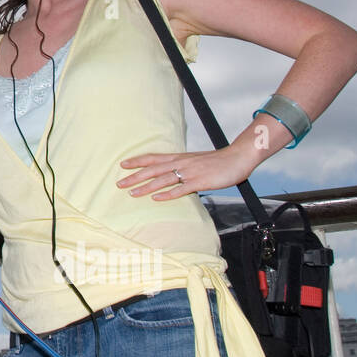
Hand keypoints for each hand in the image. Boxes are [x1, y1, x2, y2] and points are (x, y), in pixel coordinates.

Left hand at [117, 146, 255, 199]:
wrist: (237, 158)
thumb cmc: (216, 161)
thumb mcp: (194, 160)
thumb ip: (182, 166)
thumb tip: (170, 173)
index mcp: (179, 157)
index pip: (153, 158)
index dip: (137, 161)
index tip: (122, 164)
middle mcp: (181, 163)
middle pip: (153, 170)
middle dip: (135, 177)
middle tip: (119, 183)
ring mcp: (189, 173)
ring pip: (163, 180)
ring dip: (146, 187)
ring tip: (132, 193)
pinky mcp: (199, 182)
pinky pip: (181, 189)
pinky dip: (168, 194)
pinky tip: (157, 198)